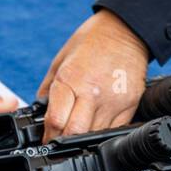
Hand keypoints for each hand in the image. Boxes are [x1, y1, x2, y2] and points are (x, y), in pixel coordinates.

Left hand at [37, 9, 150, 141]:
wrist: (127, 29)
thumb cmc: (93, 41)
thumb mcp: (61, 60)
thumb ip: (49, 89)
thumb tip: (40, 113)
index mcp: (72, 79)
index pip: (55, 120)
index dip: (48, 135)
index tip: (46, 139)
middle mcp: (93, 92)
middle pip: (74, 133)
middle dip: (63, 141)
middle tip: (59, 141)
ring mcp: (113, 101)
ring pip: (94, 136)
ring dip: (82, 139)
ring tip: (78, 132)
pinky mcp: (130, 105)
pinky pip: (114, 130)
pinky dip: (102, 132)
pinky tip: (96, 125)